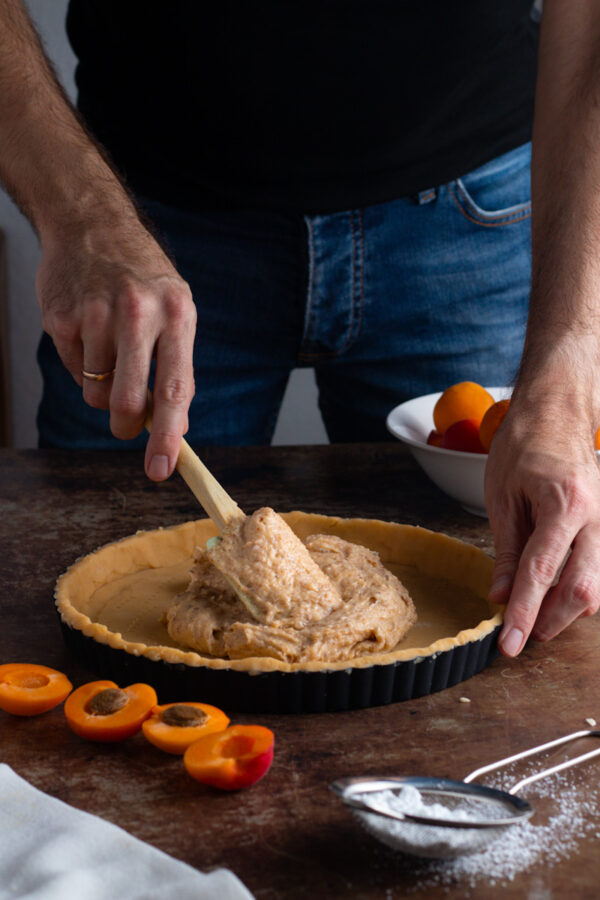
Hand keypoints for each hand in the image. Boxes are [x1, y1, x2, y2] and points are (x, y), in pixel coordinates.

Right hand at [35, 208, 196, 480]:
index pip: (174, 389)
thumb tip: (175, 429)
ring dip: (102, 388)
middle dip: (126, 425)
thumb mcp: (176, 313)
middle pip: (126, 400)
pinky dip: (81, 366)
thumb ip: (177, 370)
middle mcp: (138, 313)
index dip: (166, 436)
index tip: (161, 469)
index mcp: (177, 314)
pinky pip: (72, 370)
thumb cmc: (144, 279)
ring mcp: (95, 314)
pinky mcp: (61, 318)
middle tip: (126, 427)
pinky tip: (88, 334)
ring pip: (96, 391)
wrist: (92, 225)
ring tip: (110, 352)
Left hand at [484, 396, 599, 655]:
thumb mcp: (502, 496)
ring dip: (565, 609)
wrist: (558, 412)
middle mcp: (595, 516)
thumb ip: (504, 550)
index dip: (524, 613)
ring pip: (596, 585)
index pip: (541, 572)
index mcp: (563, 504)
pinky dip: (576, 589)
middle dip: (551, 620)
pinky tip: (552, 594)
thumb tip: (500, 596)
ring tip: (534, 616)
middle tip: (522, 635)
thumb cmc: (524, 445)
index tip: (510, 644)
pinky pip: (597, 569)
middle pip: (581, 588)